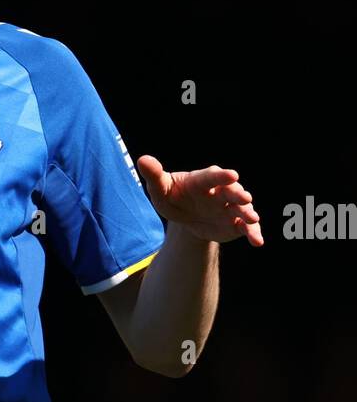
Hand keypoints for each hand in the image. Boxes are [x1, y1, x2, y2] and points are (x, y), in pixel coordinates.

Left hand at [136, 155, 262, 245]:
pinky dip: (253, 233)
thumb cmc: (172, 197)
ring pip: (242, 209)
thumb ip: (154, 175)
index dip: (221, 176)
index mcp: (203, 180)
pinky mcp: (235, 223)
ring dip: (248, 213)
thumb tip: (143, 160)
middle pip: (232, 191)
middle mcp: (220, 191)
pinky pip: (246, 227)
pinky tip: (258, 242)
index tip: (231, 175)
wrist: (185, 217)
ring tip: (252, 219)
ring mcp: (229, 207)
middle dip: (238, 194)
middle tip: (245, 198)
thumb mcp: (161, 189)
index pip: (212, 176)